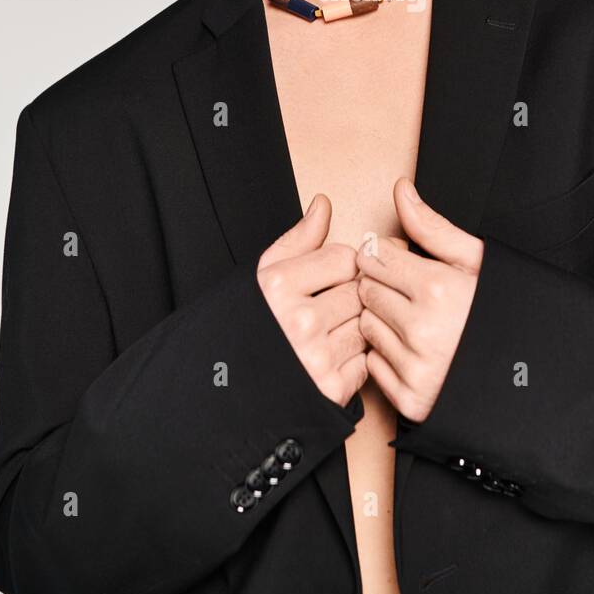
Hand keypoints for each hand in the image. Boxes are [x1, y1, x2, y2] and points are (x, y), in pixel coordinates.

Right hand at [257, 194, 367, 407]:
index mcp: (279, 286)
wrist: (227, 389)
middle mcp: (299, 321)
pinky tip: (334, 357)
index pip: (345, 258)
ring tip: (333, 330)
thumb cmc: (249, 324)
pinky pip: (366, 361)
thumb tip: (324, 203)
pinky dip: (356, 359)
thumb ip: (299, 239)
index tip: (336, 276)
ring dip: (358, 326)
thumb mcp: (264, 275)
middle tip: (336, 305)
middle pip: (360, 291)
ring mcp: (316, 357)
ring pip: (367, 324)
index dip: (345, 265)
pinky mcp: (331, 390)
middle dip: (353, 295)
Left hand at [356, 178, 484, 422]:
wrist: (535, 374)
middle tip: (412, 289)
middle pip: (366, 289)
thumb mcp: (476, 260)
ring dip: (382, 318)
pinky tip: (416, 348)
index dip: (387, 253)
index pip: (374, 256)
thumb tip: (400, 189)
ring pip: (366, 325)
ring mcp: (416, 369)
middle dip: (382, 283)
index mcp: (438, 289)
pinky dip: (387, 354)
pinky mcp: (412, 401)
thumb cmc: (505, 310)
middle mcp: (423, 331)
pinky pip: (373, 363)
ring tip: (416, 319)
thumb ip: (431, 226)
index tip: (404, 260)